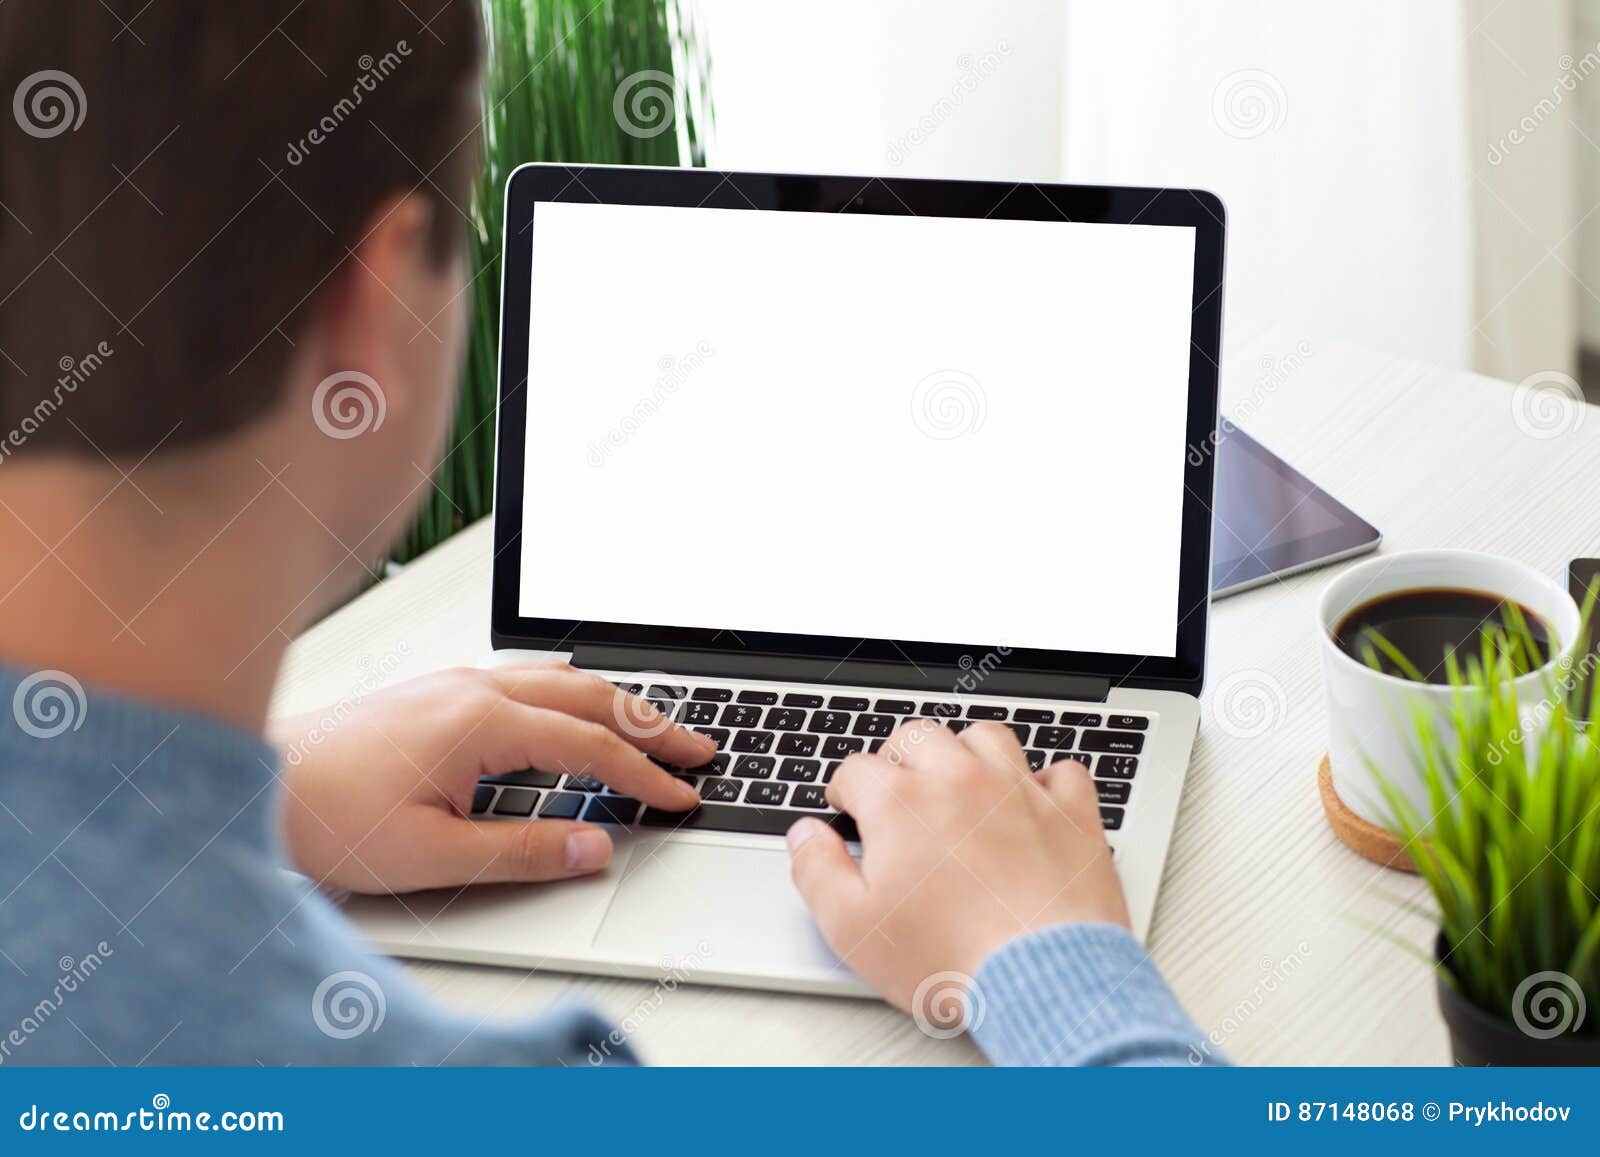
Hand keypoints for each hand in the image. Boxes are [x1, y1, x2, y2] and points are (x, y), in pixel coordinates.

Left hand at [273, 664, 711, 892]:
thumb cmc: (327, 816)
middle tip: (699, 749)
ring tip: (654, 722)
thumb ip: (523, 850)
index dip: (644, 776)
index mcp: (482, 722)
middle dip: (651, 723)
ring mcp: (452, 683)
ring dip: (615, 700)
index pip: (591, 746)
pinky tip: (572, 693)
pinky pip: (524, 675)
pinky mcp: (434, 691)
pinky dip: (570, 687)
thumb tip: (595, 848)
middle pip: (589, 697)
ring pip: (559, 678)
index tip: (682, 798)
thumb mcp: (433, 853)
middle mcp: (473, 689)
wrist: (247, 781)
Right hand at [786, 719, 1128, 1015]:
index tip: (846, 806)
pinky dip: (1044, 780)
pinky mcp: (1070, 816)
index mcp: (902, 804)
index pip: (857, 769)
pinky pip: (1061, 771)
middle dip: (898, 757)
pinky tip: (1033, 800)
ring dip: (965, 752)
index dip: (844, 788)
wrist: (1043, 981)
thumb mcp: (853, 928)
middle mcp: (961, 781)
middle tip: (895, 787)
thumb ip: (817, 872)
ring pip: (986, 737)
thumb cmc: (949, 959)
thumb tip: (804, 837)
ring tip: (958, 780)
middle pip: (919, 736)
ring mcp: (1020, 793)